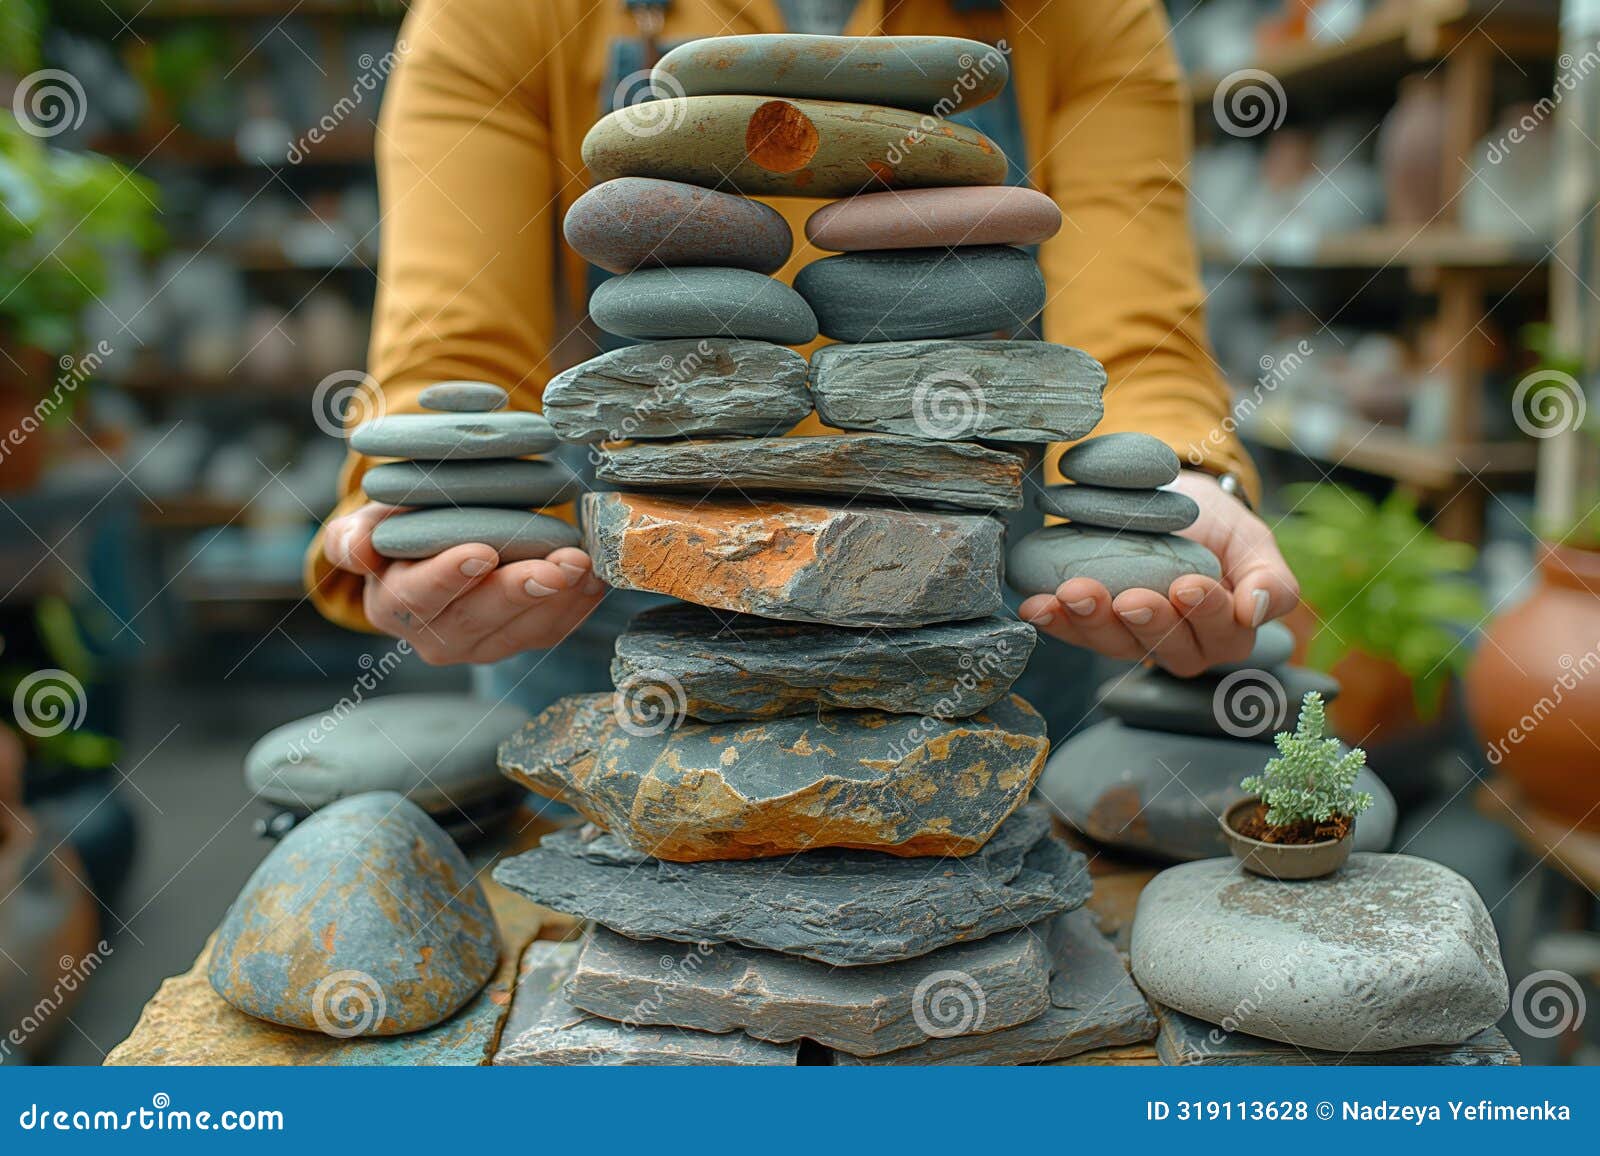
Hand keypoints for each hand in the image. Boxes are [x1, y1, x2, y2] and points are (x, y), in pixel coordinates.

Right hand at [323, 503, 605, 664]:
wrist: (432, 552)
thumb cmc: (397, 534)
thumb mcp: (365, 528)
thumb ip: (352, 539)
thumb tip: (358, 550)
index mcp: (394, 608)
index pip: (419, 598)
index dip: (450, 577)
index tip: (481, 553)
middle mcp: (438, 639)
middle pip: (479, 619)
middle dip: (520, 591)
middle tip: (556, 566)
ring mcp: (483, 645)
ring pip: (523, 631)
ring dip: (559, 600)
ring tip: (583, 565)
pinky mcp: (520, 641)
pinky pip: (551, 631)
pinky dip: (578, 605)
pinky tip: (595, 578)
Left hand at [1019, 471, 1298, 677]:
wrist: (1170, 504)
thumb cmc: (1218, 526)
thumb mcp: (1252, 541)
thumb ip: (1270, 577)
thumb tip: (1256, 610)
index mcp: (1228, 631)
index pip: (1221, 632)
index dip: (1204, 613)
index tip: (1187, 585)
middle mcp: (1183, 647)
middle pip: (1167, 648)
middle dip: (1146, 623)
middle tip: (1128, 598)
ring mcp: (1134, 641)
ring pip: (1117, 646)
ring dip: (1092, 623)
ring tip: (1075, 594)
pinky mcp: (1096, 629)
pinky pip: (1075, 634)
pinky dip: (1054, 621)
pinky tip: (1035, 605)